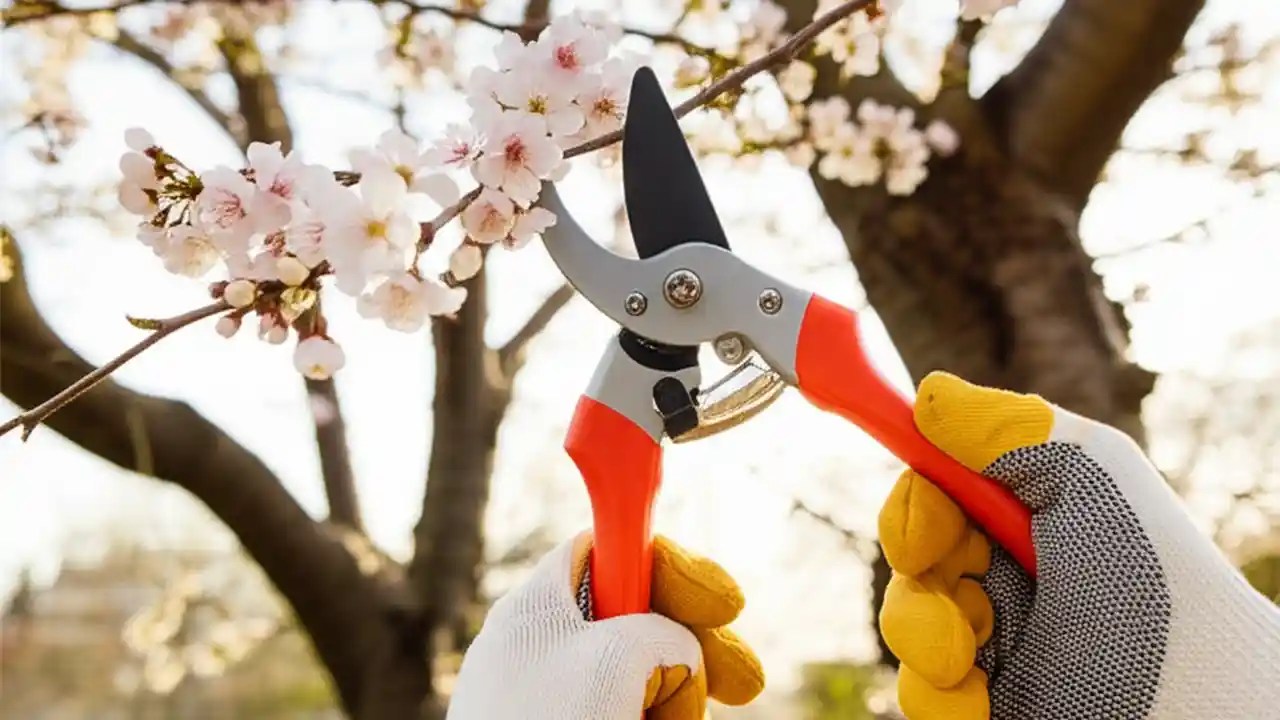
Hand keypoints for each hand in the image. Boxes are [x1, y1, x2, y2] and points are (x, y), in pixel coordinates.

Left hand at [446, 531, 763, 719]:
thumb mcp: (618, 657)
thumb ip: (662, 629)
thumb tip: (676, 654)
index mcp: (537, 603)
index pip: (613, 551)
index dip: (673, 569)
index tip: (725, 607)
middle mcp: (539, 644)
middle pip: (637, 623)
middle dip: (692, 652)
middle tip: (741, 684)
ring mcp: (545, 695)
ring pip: (635, 682)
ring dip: (673, 700)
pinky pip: (617, 714)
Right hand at [878, 372, 1279, 718]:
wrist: (1197, 692)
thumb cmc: (1154, 575)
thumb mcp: (1092, 476)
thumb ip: (1009, 429)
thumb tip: (930, 393)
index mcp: (1029, 520)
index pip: (938, 498)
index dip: (913, 508)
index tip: (918, 528)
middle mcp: (1011, 578)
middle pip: (914, 562)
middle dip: (915, 574)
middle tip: (946, 588)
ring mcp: (1002, 647)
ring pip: (910, 629)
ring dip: (921, 637)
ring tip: (958, 658)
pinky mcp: (997, 705)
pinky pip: (928, 699)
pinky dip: (940, 699)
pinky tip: (974, 699)